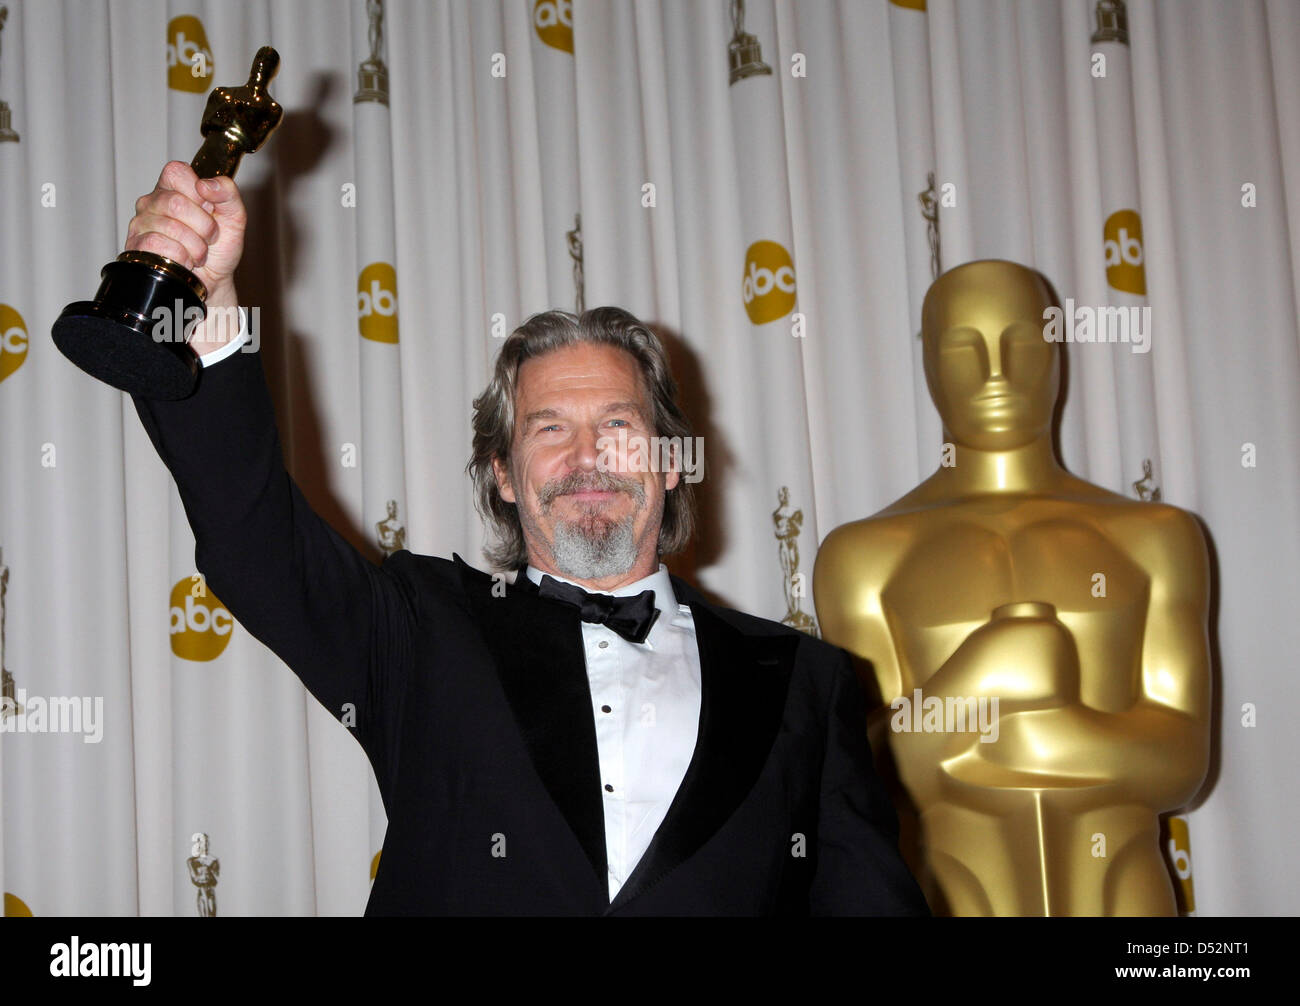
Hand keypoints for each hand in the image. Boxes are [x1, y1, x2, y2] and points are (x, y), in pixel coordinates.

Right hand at [125, 162, 246, 349]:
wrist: (214, 281)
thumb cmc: (220, 247)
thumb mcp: (234, 217)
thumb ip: (228, 193)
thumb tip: (206, 184)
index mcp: (174, 187)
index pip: (176, 171)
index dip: (198, 193)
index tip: (208, 209)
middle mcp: (153, 202)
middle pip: (176, 203)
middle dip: (203, 227)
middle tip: (207, 238)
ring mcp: (142, 223)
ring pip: (170, 227)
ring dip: (195, 247)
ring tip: (197, 252)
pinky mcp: (137, 246)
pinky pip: (158, 246)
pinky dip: (181, 258)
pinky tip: (184, 261)